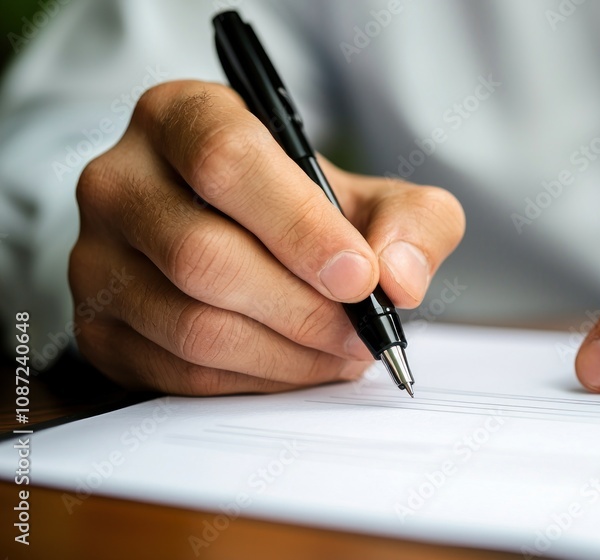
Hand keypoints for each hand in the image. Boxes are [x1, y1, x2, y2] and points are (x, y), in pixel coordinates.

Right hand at [71, 81, 463, 394]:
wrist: (243, 241)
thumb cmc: (305, 211)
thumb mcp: (374, 196)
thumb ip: (413, 221)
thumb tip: (400, 279)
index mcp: (182, 117)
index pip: (226, 161)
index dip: (301, 227)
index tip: (360, 276)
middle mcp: (121, 180)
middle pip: (205, 256)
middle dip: (304, 308)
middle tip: (362, 331)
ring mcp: (96, 258)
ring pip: (193, 325)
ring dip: (287, 354)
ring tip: (341, 351)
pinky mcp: (100, 327)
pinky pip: (182, 373)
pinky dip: (257, 380)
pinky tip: (299, 365)